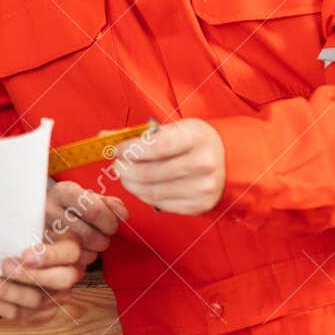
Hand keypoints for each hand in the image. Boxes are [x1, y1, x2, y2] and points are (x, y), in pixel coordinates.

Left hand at [0, 181, 128, 323]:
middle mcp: (72, 267)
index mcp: (76, 240)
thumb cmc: (36, 214)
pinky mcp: (44, 307)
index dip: (50, 255)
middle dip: (30, 276)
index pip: (72, 250)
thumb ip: (76, 199)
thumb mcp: (50, 200)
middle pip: (61, 280)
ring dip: (6, 292)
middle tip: (3, 265)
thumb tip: (114, 209)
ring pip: (39, 300)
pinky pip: (24, 315)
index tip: (24, 253)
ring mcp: (59, 290)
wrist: (22, 232)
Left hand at [112, 118, 226, 214]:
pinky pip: (160, 203)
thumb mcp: (175, 129)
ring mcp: (202, 189)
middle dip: (124, 168)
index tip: (115, 149)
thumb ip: (140, 134)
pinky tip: (143, 185)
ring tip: (126, 173)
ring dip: (130, 183)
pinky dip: (145, 194)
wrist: (231, 161)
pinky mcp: (198, 206)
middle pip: (148, 172)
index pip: (154, 146)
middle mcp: (203, 164)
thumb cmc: (197, 141)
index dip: (128, 149)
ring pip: (150, 191)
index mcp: (197, 138)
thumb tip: (104, 137)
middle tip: (117, 163)